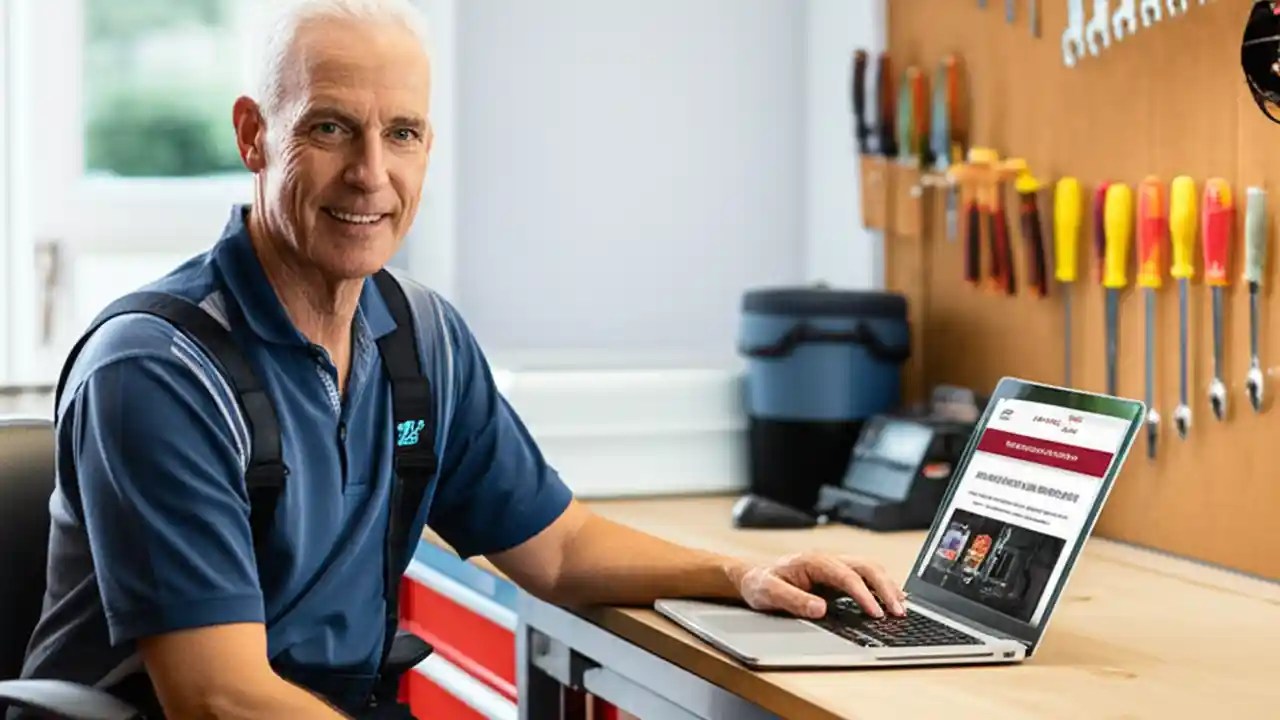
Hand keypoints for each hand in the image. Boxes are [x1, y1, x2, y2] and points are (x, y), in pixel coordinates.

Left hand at [729, 553, 906, 619]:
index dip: (863, 595)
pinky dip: (882, 588)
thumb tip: (820, 609)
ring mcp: (834, 567)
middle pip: (866, 567)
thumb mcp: (768, 593)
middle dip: (885, 588)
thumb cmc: (760, 584)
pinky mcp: (837, 577)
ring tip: (902, 609)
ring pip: (870, 570)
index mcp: (813, 561)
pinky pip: (866, 577)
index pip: (847, 575)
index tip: (876, 614)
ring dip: (888, 587)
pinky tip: (892, 601)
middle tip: (899, 612)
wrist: (753, 577)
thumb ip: (792, 600)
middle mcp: (828, 560)